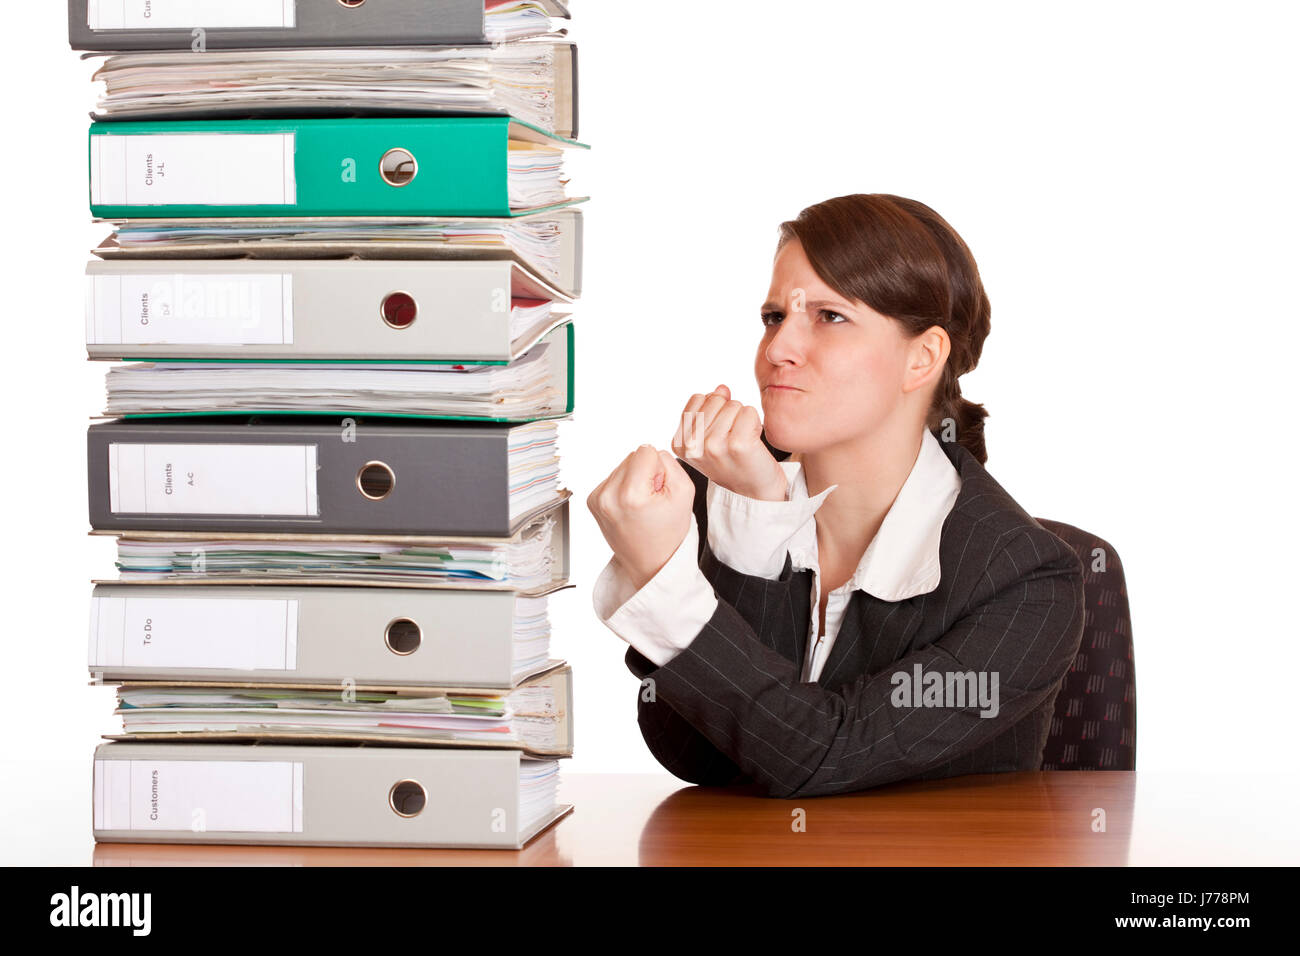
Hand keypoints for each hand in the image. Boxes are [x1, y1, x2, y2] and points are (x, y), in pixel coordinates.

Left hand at [587, 445, 695, 591]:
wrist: (651, 563)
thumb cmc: (669, 534)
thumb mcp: (685, 492)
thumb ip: (669, 462)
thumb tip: (650, 452)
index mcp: (630, 494)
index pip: (645, 451)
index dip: (659, 469)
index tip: (659, 491)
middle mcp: (608, 495)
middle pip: (632, 456)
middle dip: (645, 473)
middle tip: (652, 500)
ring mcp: (597, 499)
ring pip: (622, 466)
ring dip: (634, 480)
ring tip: (642, 506)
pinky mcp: (592, 501)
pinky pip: (613, 478)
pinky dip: (624, 488)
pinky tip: (631, 507)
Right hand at [671, 384, 788, 500]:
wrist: (752, 492)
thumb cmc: (731, 461)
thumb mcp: (708, 436)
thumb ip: (709, 409)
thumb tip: (722, 388)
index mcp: (680, 442)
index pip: (698, 399)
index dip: (714, 410)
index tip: (718, 434)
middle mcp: (693, 445)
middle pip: (716, 399)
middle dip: (728, 413)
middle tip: (732, 439)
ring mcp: (714, 445)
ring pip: (733, 405)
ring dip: (742, 419)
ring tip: (741, 442)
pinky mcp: (738, 445)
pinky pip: (748, 411)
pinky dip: (754, 423)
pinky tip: (752, 443)